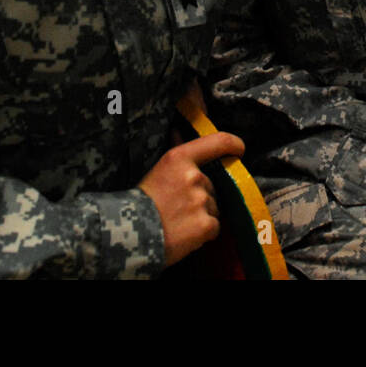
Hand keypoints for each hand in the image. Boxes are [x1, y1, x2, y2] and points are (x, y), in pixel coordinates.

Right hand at [139, 132, 244, 267]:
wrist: (127, 236)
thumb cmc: (140, 203)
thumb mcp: (156, 170)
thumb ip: (175, 154)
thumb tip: (178, 130)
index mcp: (179, 158)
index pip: (218, 142)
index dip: (233, 144)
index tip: (238, 150)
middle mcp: (194, 177)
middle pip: (212, 185)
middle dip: (201, 196)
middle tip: (177, 208)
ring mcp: (201, 201)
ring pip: (213, 207)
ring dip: (201, 215)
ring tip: (178, 222)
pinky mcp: (206, 224)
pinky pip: (214, 227)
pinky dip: (203, 233)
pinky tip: (184, 235)